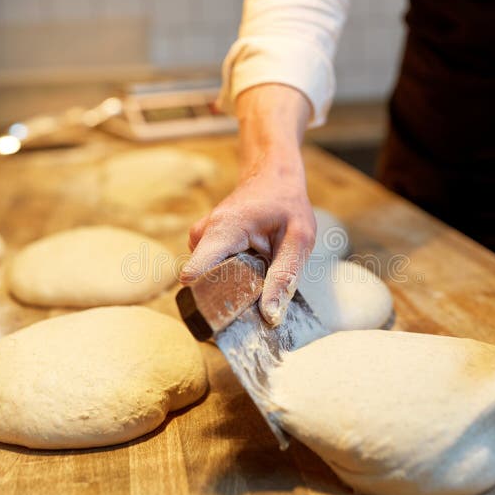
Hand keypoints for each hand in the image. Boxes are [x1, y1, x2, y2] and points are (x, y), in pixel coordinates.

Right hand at [180, 84, 314, 324]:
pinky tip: (251, 265)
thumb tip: (270, 317)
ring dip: (232, 285)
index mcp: (224, 230)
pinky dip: (230, 275)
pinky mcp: (204, 243)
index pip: (195, 275)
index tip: (231, 319)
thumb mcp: (299, 240)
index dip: (209, 302)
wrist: (273, 176)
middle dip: (227, 298)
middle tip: (258, 299)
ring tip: (260, 273)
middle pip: (201, 283)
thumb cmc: (288, 205)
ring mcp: (200, 238)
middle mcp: (203, 234)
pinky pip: (211, 270)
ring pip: (208, 278)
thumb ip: (284, 278)